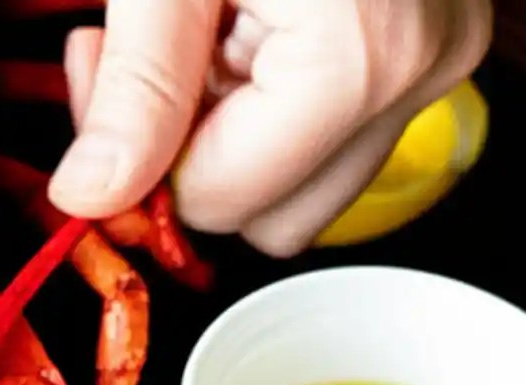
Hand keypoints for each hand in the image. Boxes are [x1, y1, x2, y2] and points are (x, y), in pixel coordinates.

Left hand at [48, 0, 492, 256]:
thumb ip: (136, 90)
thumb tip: (94, 195)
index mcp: (360, 61)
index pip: (221, 203)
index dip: (143, 166)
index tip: (101, 82)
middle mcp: (417, 74)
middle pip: (267, 213)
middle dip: (182, 156)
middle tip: (135, 61)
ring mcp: (431, 62)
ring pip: (298, 186)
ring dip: (221, 134)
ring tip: (193, 37)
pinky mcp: (421, 47)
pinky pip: (325, 134)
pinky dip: (263, 103)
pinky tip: (238, 31)